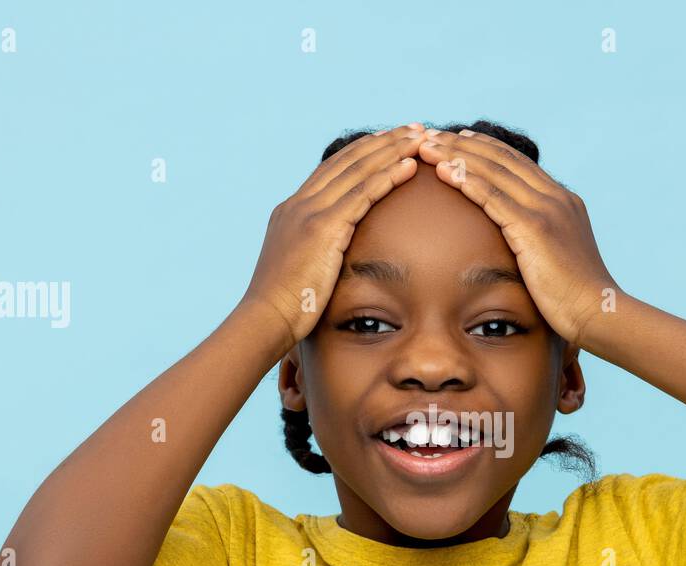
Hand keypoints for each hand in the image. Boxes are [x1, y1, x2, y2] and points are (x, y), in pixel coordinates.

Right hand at [238, 123, 425, 348]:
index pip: (332, 169)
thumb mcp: (298, 270)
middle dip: (383, 141)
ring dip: (391, 150)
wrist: (265, 318)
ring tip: (420, 136)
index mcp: (291, 211)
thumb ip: (314, 254)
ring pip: (357, 170)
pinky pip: (362, 195)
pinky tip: (409, 166)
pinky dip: (387, 177)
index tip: (388, 138)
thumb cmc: (284, 307)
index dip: (362, 151)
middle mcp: (299, 204)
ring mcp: (309, 213)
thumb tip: (330, 260)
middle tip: (413, 127)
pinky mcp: (322, 228)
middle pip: (347, 160)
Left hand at [416, 128, 619, 348]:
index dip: (485, 147)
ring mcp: (547, 210)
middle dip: (463, 144)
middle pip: (502, 159)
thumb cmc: (576, 297)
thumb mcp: (558, 258)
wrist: (598, 312)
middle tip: (433, 134)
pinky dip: (467, 181)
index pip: (517, 163)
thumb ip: (540, 241)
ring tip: (428, 146)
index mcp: (563, 201)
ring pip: (494, 172)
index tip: (458, 138)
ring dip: (457, 156)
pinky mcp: (535, 228)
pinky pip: (493, 198)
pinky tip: (444, 171)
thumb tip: (519, 244)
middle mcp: (555, 197)